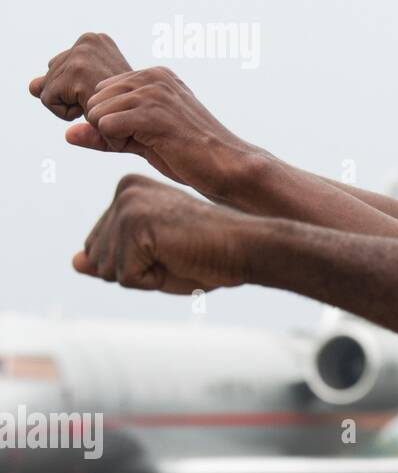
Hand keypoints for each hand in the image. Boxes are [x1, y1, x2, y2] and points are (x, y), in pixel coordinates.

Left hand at [30, 33, 131, 119]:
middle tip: (98, 99)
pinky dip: (65, 113)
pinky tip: (90, 109)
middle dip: (68, 95)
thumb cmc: (124, 109)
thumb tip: (32, 86)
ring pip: (47, 88)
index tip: (99, 91)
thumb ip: (58, 85)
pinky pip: (48, 100)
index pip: (58, 66)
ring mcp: (83, 54)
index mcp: (95, 39)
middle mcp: (88, 40)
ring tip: (96, 103)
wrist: (150, 120)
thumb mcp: (90, 89)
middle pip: (50, 74)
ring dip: (69, 106)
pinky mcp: (77, 72)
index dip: (74, 88)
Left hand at [69, 66, 262, 202]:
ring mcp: (154, 93)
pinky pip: (106, 126)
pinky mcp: (152, 113)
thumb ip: (105, 133)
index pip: (101, 92)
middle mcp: (153, 77)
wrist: (227, 165)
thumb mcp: (141, 139)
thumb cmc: (190, 154)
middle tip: (144, 142)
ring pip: (96, 113)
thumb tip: (67, 134)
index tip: (145, 133)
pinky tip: (151, 148)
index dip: (113, 120)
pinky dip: (118, 143)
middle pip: (94, 101)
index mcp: (155, 75)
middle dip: (108, 128)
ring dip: (114, 137)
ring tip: (150, 144)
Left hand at [73, 175, 252, 294]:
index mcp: (129, 192)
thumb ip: (113, 258)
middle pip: (97, 257)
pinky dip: (151, 280)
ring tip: (178, 255)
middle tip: (176, 254)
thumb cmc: (208, 252)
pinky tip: (178, 257)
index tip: (173, 248)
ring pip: (107, 269)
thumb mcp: (154, 258)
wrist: (246, 247)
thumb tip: (76, 262)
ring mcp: (129, 204)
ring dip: (144, 276)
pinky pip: (124, 276)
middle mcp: (125, 191)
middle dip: (134, 271)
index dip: (136, 264)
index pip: (99, 248)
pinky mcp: (136, 223)